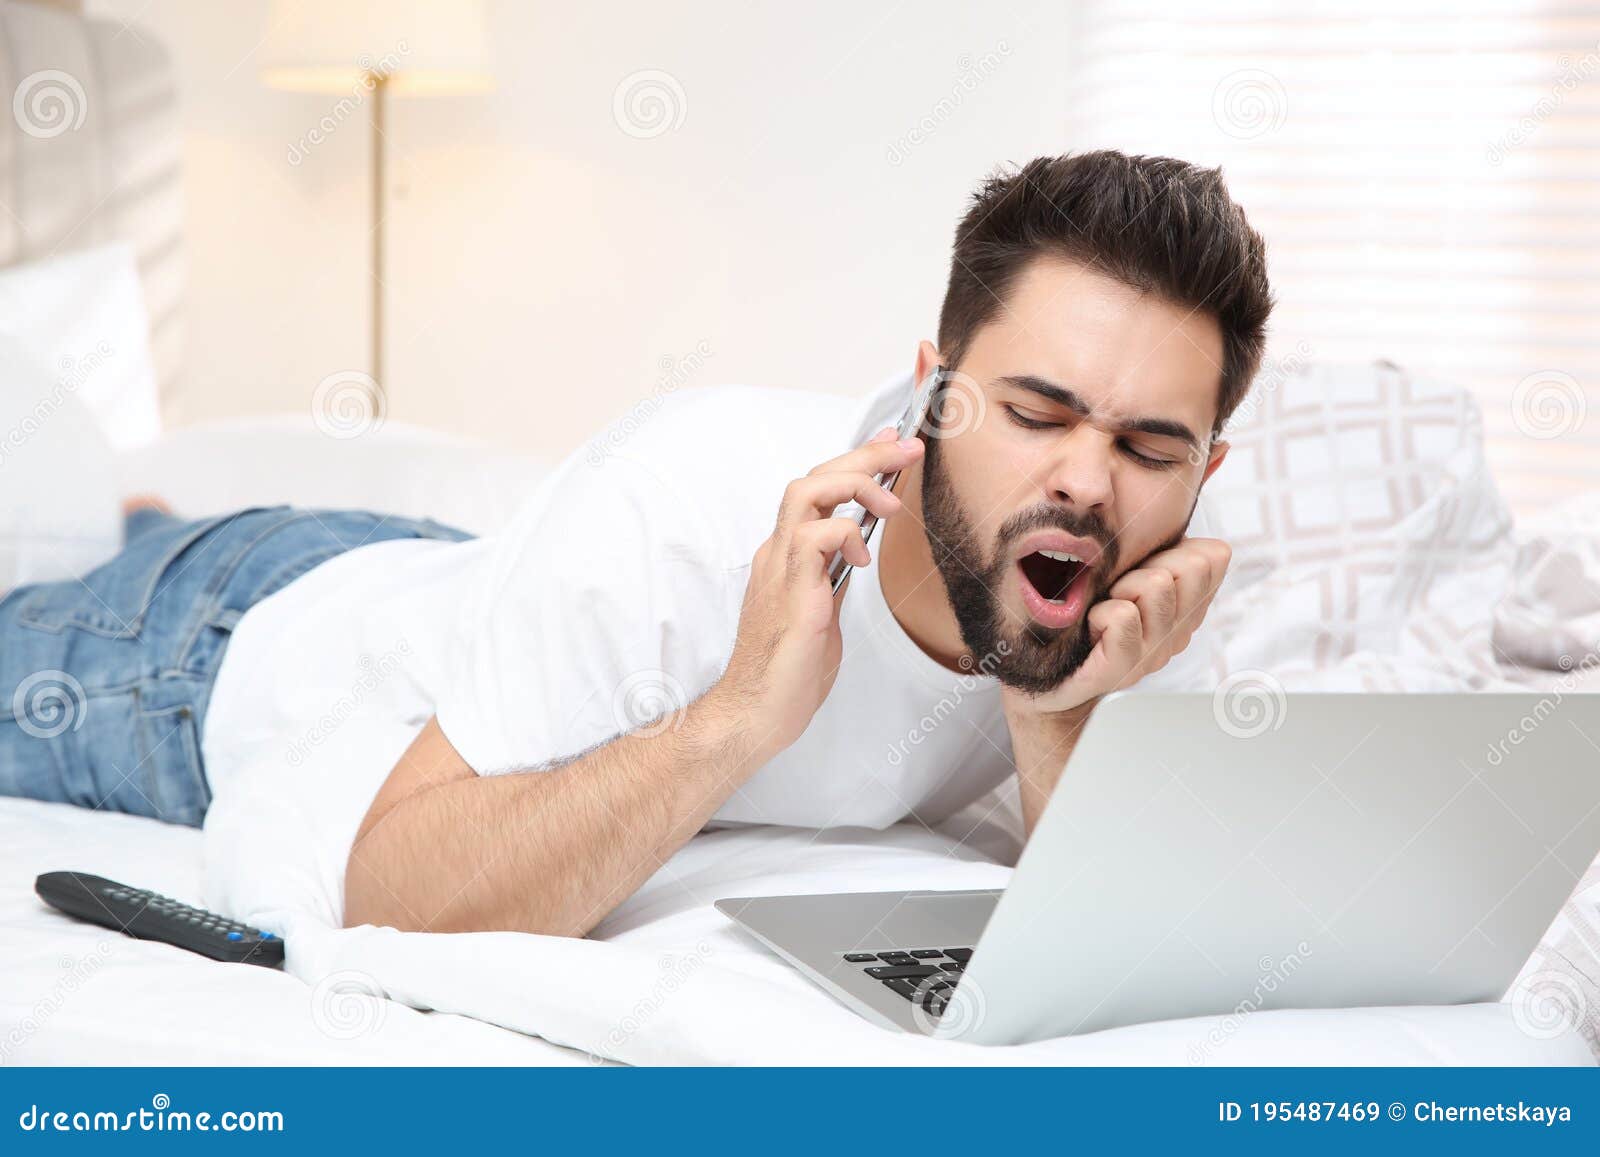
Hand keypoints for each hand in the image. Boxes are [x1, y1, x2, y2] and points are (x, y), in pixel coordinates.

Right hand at [714, 427, 923, 757]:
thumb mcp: (824, 611)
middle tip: (906, 447)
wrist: (756, 712)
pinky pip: (813, 538)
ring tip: (891, 503)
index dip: (855, 461)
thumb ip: (834, 576)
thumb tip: (858, 550)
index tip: (891, 442)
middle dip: (864, 456)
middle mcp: (777, 553)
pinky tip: (863, 556)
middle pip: (812, 478)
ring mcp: (778, 569)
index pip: (817, 491)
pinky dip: (845, 534)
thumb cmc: (790, 671)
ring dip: (854, 484)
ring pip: (805, 492)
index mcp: (785, 556)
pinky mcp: (790, 592)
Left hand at [1010, 536, 1230, 716]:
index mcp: (1183, 607)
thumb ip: (1154, 545)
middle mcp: (1176, 632)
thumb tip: (1184, 526)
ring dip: (1121, 586)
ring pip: (1158, 585)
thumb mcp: (1122, 567)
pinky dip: (1101, 613)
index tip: (1141, 567)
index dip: (1174, 547)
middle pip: (1192, 566)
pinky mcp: (1121, 670)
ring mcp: (1152, 654)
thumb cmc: (1077, 612)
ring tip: (1103, 605)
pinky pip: (1124, 618)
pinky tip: (1091, 626)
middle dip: (1148, 563)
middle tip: (1117, 589)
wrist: (1041, 671)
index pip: (1214, 556)